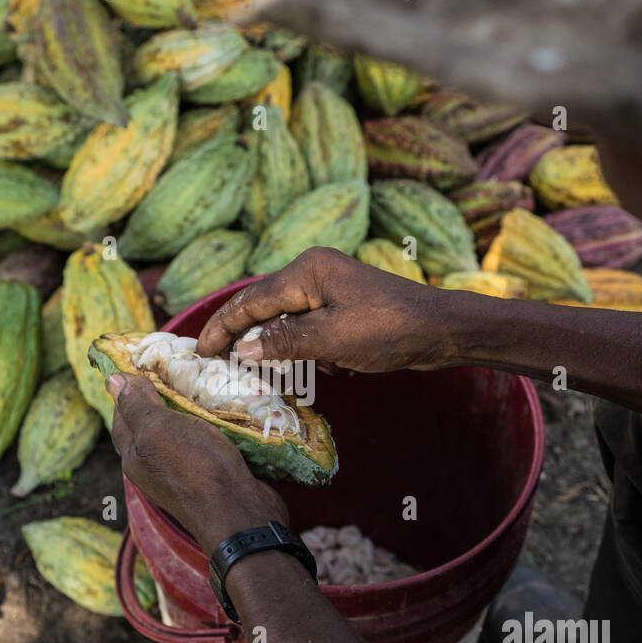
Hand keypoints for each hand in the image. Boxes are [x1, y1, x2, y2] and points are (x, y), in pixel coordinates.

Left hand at [106, 373, 287, 553]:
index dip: (130, 387)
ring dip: (189, 411)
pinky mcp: (210, 477)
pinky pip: (203, 444)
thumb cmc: (194, 467)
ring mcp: (181, 474)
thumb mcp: (158, 428)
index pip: (122, 414)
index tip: (146, 361)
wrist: (239, 512)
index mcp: (133, 456)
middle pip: (150, 424)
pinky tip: (221, 415)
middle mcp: (152, 467)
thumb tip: (111, 379)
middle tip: (179, 369)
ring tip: (202, 386)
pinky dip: (208, 427)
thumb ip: (136, 405)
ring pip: (179, 434)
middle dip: (161, 396)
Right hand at [196, 247, 452, 371]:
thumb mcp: (330, 340)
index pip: (250, 302)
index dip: (222, 328)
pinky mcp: (345, 305)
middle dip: (242, 335)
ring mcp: (331, 288)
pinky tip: (322, 370)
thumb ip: (282, 342)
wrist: (441, 330)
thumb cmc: (388, 330)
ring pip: (287, 319)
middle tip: (214, 361)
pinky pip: (310, 327)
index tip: (200, 353)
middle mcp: (314, 271)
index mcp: (306, 271)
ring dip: (278, 346)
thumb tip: (240, 350)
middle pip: (264, 306)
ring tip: (257, 372)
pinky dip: (308, 348)